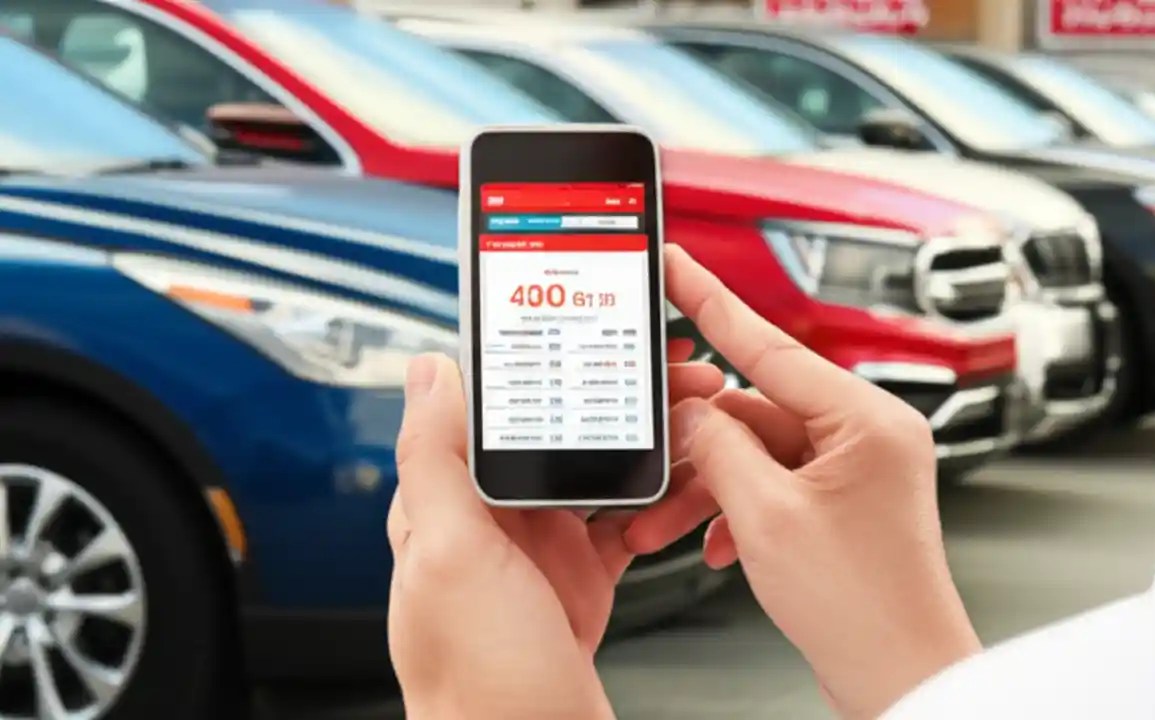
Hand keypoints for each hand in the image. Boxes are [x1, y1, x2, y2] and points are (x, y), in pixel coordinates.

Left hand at [386, 343, 722, 718]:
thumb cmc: (478, 683)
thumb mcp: (451, 555)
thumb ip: (436, 458)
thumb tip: (429, 370)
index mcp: (451, 506)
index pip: (496, 410)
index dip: (549, 368)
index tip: (600, 338)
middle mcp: (492, 526)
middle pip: (558, 436)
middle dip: (617, 402)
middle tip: (676, 379)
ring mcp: (539, 556)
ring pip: (598, 477)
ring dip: (647, 450)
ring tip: (692, 431)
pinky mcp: (578, 585)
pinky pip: (623, 528)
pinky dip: (657, 509)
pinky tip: (682, 494)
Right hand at [626, 247, 981, 719]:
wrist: (899, 678)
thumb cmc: (862, 608)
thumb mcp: (765, 516)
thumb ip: (718, 448)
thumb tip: (691, 412)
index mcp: (865, 419)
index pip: (771, 344)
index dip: (711, 300)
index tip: (677, 265)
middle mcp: (866, 434)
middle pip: (754, 411)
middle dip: (695, 450)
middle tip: (650, 466)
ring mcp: (854, 468)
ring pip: (757, 454)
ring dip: (707, 490)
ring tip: (665, 528)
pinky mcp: (841, 501)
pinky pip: (772, 483)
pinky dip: (736, 509)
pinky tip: (716, 543)